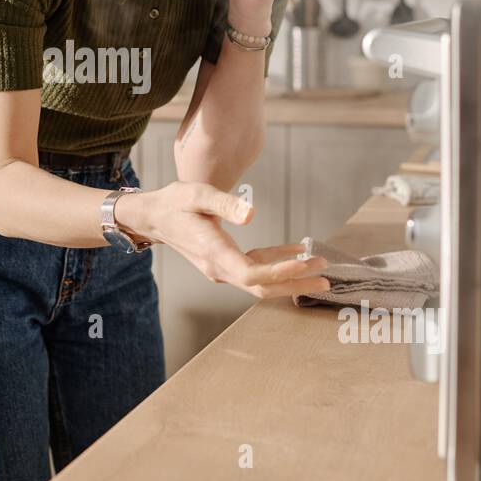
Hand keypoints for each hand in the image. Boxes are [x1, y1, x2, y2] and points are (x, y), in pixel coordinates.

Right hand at [116, 182, 329, 298]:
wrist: (154, 217)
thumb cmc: (174, 203)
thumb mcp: (196, 194)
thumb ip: (224, 202)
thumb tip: (252, 213)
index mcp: (213, 253)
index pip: (252, 273)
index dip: (281, 271)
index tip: (306, 262)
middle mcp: (218, 268)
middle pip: (261, 286)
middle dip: (295, 282)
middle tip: (326, 276)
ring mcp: (221, 270)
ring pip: (260, 283)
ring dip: (290, 278)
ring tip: (320, 268)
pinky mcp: (224, 265)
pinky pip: (255, 271)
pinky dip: (276, 265)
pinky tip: (296, 253)